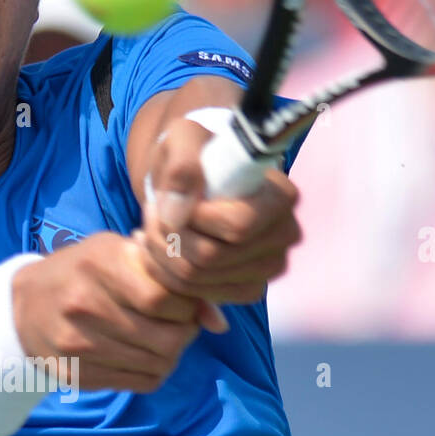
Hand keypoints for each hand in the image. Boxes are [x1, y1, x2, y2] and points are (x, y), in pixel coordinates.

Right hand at [12, 232, 226, 395]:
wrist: (22, 309)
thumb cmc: (81, 272)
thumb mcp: (118, 253)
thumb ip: (169, 277)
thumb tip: (219, 322)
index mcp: (97, 264)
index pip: (163, 297)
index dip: (186, 305)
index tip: (183, 301)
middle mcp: (84, 307)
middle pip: (165, 338)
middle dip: (184, 333)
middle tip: (178, 323)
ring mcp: (78, 346)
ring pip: (157, 364)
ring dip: (171, 353)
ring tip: (161, 337)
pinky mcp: (78, 375)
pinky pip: (140, 382)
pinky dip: (154, 370)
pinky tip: (143, 353)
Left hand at [136, 114, 302, 307]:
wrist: (199, 180)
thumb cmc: (195, 154)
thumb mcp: (182, 139)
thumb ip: (182, 164)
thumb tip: (180, 213)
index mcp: (281, 197)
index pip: (236, 226)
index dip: (194, 219)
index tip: (172, 197)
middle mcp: (285, 235)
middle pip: (211, 258)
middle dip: (167, 237)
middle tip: (150, 214)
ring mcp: (269, 267)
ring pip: (199, 280)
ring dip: (161, 255)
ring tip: (150, 228)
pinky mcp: (249, 288)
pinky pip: (200, 296)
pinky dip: (168, 276)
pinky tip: (158, 251)